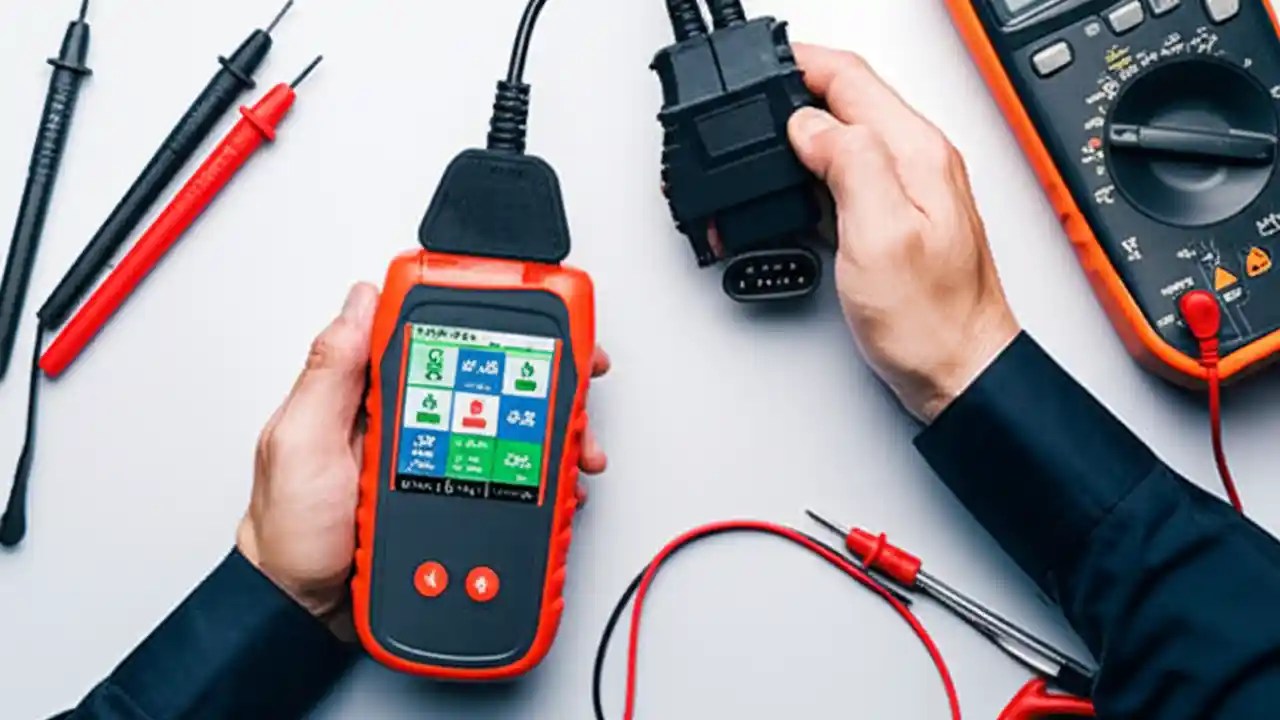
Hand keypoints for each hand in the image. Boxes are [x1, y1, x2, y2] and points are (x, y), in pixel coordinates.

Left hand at [237, 284, 610, 634]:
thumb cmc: (289, 531)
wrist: (301, 609)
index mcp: (372, 394)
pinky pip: (504, 479)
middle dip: (543, 384)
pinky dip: (539, 480)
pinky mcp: (448, 497)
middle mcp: (408, 420)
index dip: (493, 323)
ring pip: (508, 431)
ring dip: (551, 435)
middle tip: (576, 392)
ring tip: (573, 451)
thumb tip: (363, 300)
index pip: (441, 338)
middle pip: (491, 384)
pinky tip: (557, 486)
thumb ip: (330, 371)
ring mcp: (432, 459)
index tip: (540, 324)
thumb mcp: (300, 441)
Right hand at [787, 44, 1019, 421]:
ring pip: (846, 136)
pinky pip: (850, 174)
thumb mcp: (881, 235)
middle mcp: (919, 162)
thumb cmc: (931, 319)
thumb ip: (849, 164)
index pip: (853, 77)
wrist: (959, 371)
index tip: (760, 67)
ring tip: (763, 146)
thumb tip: (812, 125)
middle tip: (751, 106)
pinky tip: (796, 189)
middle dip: (796, 94)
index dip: (801, 63)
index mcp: (917, 153)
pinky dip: (815, 172)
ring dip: (803, 134)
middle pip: (849, 100)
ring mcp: (911, 189)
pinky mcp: (899, 217)